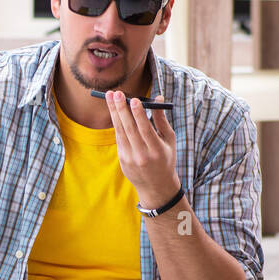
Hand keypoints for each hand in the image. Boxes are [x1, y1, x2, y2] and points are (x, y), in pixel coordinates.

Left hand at [105, 91, 179, 209]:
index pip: (145, 130)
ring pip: (120, 132)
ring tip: (110, 96)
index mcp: (157, 150)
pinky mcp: (122, 160)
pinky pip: (119, 138)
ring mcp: (130, 159)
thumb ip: (161, 120)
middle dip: (122, 109)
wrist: (156, 186)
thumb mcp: (168, 140)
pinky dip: (116, 123)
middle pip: (129, 129)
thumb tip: (158, 98)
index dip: (138, 114)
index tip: (133, 99)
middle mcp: (142, 155)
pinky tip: (113, 110)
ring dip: (114, 113)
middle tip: (116, 93)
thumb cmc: (165, 158)